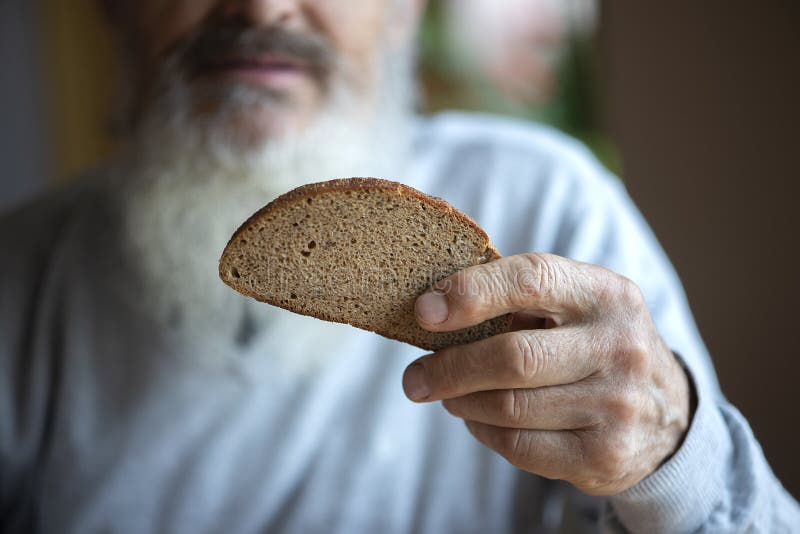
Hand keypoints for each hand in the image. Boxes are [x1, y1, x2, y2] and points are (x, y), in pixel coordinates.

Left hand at [403, 253, 690, 495]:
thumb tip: (433, 309)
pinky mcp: (605, 455)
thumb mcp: (575, 306)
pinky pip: (518, 446)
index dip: (471, 292)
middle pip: (513, 357)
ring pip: (508, 407)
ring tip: (445, 394)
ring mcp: (617, 405)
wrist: (666, 412)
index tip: (425, 312)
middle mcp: (619, 346)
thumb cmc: (593, 344)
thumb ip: (517, 299)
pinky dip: (483, 432)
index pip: (531, 279)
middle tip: (414, 378)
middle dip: (449, 368)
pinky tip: (477, 419)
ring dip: (461, 402)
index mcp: (605, 293)